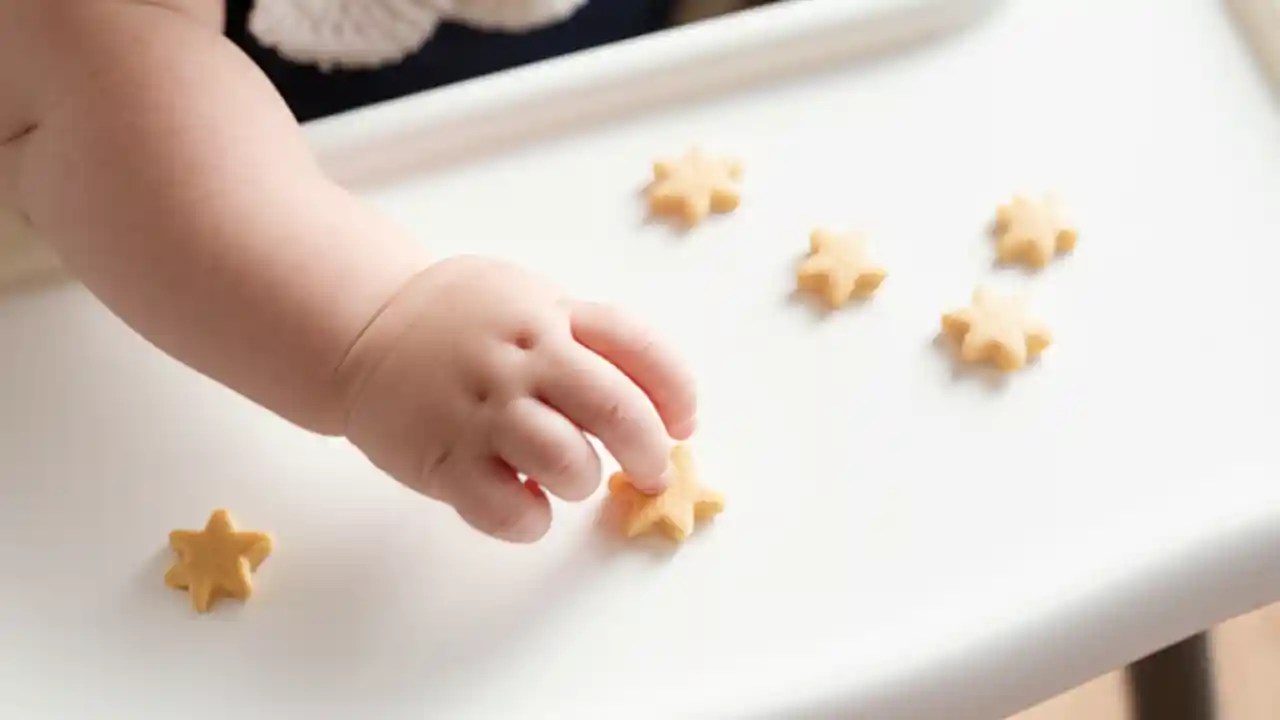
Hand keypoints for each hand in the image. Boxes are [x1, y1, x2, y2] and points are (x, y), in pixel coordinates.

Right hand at [338, 256, 696, 541]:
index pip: (638, 348)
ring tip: (571, 479)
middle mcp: (520, 360)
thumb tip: (662, 405)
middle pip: (615, 408)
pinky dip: (532, 520)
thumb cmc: (462, 322)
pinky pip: (507, 510)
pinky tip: (527, 505)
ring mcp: (479, 409)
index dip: (676, 392)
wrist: (360, 328)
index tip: (682, 424)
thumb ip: (586, 339)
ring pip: (567, 462)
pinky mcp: (442, 459)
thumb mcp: (527, 302)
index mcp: (549, 316)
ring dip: (585, 481)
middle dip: (650, 451)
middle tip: (651, 471)